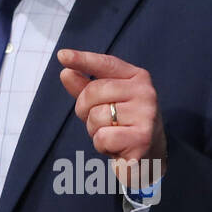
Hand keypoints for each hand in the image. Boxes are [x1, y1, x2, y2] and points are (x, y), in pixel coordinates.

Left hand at [57, 49, 166, 190]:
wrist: (149, 156)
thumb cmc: (123, 124)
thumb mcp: (103, 102)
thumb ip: (85, 87)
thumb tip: (66, 72)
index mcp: (137, 77)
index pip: (106, 64)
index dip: (83, 59)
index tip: (62, 55)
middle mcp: (145, 92)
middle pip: (93, 92)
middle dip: (85, 109)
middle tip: (100, 122)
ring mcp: (146, 114)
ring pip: (96, 116)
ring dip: (95, 130)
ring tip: (112, 134)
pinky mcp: (143, 138)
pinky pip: (103, 137)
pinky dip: (102, 145)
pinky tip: (116, 147)